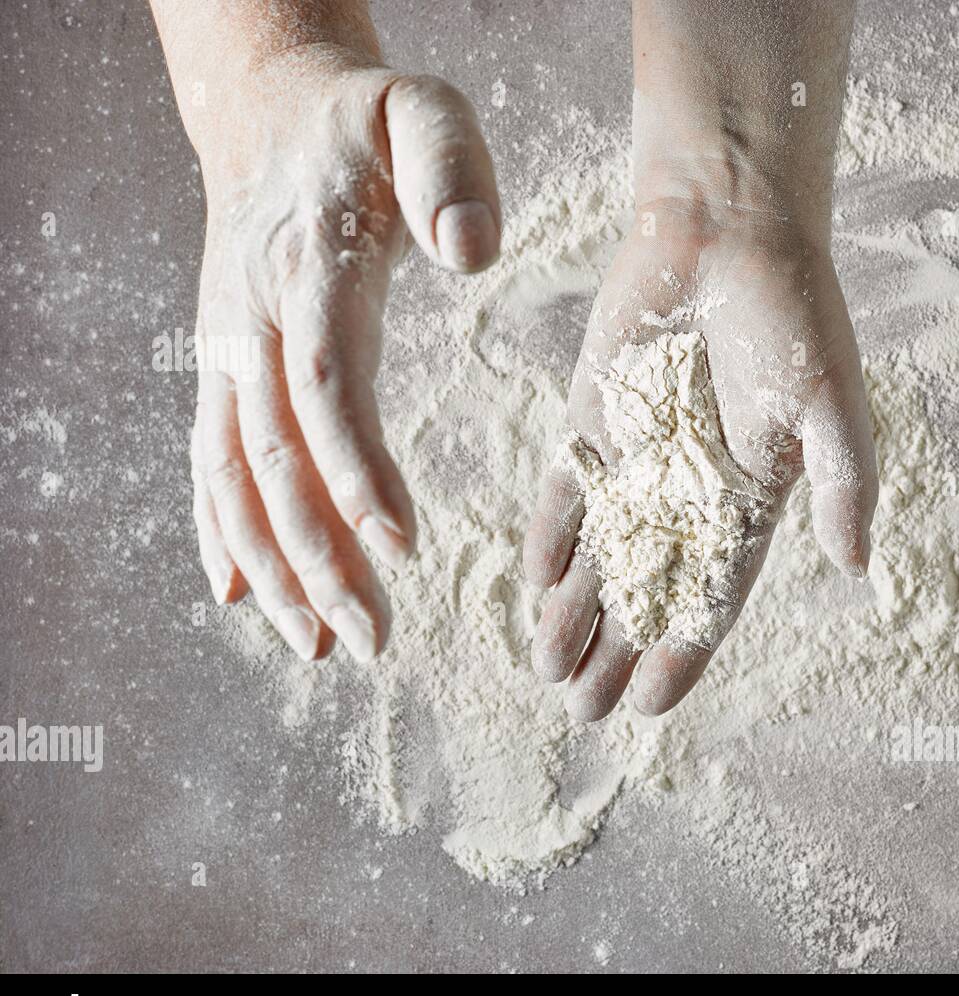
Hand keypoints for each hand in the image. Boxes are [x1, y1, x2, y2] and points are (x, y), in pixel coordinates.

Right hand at [185, 45, 499, 660]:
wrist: (273, 120)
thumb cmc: (366, 128)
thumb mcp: (420, 110)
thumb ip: (449, 167)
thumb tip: (472, 250)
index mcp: (308, 267)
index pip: (326, 382)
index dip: (357, 467)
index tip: (401, 545)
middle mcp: (253, 321)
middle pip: (276, 454)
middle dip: (320, 554)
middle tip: (371, 639)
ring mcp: (228, 352)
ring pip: (235, 475)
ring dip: (274, 566)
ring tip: (318, 646)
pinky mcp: (225, 369)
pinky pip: (210, 461)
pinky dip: (221, 533)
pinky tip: (244, 598)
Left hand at [524, 203, 877, 718]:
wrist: (726, 231)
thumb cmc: (792, 313)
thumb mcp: (829, 403)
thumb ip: (843, 482)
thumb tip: (854, 565)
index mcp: (750, 505)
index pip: (712, 598)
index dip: (681, 653)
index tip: (649, 704)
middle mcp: (689, 497)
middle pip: (647, 593)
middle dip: (615, 652)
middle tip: (582, 710)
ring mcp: (637, 465)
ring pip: (599, 557)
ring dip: (574, 613)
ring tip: (548, 670)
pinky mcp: (593, 426)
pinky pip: (566, 496)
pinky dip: (550, 538)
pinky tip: (535, 583)